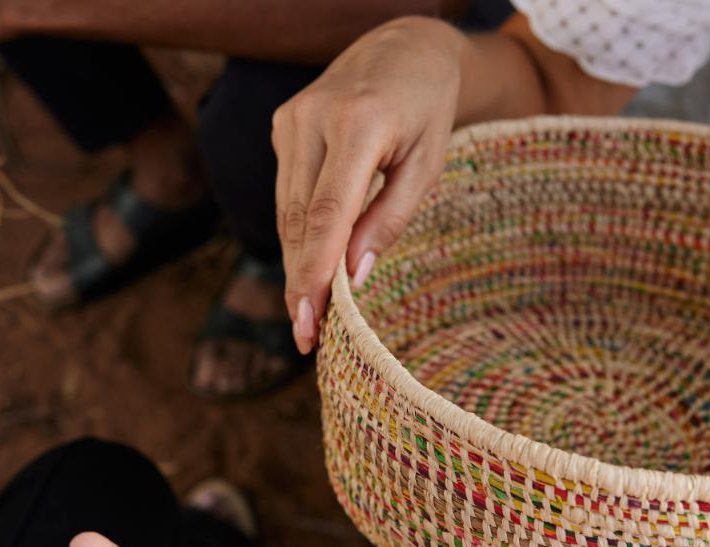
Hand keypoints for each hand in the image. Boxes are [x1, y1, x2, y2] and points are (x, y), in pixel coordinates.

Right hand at [273, 16, 467, 354]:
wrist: (404, 48)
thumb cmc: (426, 111)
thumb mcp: (427, 165)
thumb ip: (388, 220)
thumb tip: (352, 278)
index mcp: (360, 122)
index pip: (326, 213)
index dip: (313, 273)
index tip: (309, 322)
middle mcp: (314, 116)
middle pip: (298, 219)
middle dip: (300, 281)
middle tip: (305, 336)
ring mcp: (291, 118)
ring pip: (285, 210)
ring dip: (295, 264)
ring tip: (305, 314)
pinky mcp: (282, 125)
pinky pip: (287, 192)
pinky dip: (297, 233)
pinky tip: (306, 267)